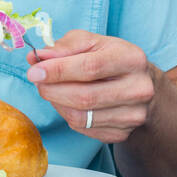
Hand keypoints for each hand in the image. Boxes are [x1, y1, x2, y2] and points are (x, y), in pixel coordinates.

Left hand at [26, 29, 155, 143]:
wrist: (142, 86)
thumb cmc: (110, 59)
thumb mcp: (92, 42)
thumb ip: (64, 46)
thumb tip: (38, 57)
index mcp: (131, 59)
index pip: (90, 68)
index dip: (57, 71)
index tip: (34, 72)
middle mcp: (139, 89)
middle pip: (84, 97)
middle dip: (51, 90)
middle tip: (37, 82)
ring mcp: (134, 114)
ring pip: (80, 116)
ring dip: (56, 103)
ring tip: (51, 90)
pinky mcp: (124, 133)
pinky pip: (83, 128)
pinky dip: (67, 115)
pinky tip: (67, 102)